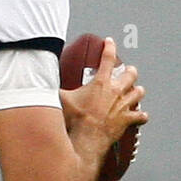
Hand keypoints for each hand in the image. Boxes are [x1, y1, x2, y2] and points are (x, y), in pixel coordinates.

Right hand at [59, 37, 147, 155]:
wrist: (88, 138)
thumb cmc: (76, 119)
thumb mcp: (60, 99)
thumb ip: (52, 88)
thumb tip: (39, 82)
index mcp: (100, 83)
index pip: (107, 59)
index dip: (109, 47)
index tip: (109, 42)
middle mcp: (115, 92)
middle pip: (130, 74)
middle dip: (130, 70)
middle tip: (128, 69)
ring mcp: (124, 105)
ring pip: (138, 92)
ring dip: (137, 90)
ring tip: (136, 89)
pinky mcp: (127, 120)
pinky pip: (140, 115)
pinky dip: (141, 115)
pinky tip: (140, 115)